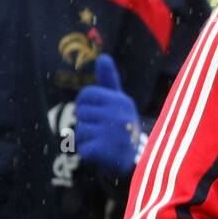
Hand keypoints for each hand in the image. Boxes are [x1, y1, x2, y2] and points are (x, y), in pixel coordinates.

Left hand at [76, 54, 140, 178]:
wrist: (138, 161)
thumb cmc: (122, 126)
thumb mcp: (119, 102)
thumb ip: (108, 81)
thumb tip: (103, 57)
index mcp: (119, 100)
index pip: (86, 95)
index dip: (85, 105)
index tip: (96, 113)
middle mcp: (117, 115)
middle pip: (81, 113)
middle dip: (87, 123)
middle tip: (104, 131)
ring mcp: (111, 134)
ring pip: (80, 131)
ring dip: (87, 139)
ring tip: (104, 142)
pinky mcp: (103, 151)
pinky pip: (81, 148)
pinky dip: (88, 153)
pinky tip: (102, 154)